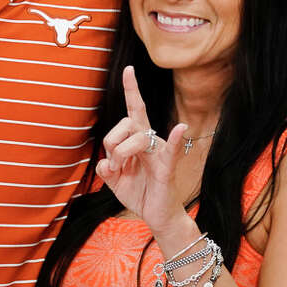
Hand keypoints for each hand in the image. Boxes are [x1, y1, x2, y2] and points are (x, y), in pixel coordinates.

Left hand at [95, 66, 190, 230]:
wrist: (157, 217)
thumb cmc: (140, 194)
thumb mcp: (115, 182)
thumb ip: (106, 169)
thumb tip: (105, 162)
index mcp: (137, 142)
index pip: (133, 111)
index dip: (131, 90)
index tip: (129, 69)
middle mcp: (150, 142)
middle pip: (126, 123)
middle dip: (112, 141)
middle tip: (113, 163)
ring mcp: (160, 153)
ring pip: (137, 137)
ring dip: (121, 153)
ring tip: (122, 170)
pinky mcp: (167, 168)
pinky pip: (172, 150)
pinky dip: (176, 139)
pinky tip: (181, 127)